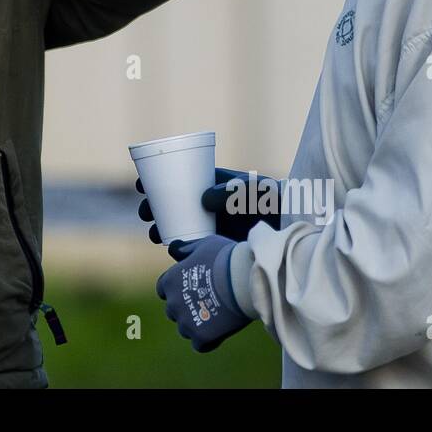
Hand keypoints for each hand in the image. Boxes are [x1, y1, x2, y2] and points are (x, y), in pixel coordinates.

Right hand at [136, 168, 280, 243]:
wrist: (291, 234)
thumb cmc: (276, 205)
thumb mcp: (254, 191)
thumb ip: (231, 191)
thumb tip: (203, 200)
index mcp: (214, 184)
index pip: (180, 179)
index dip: (157, 180)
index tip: (140, 184)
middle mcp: (209, 205)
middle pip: (173, 204)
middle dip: (153, 208)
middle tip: (144, 213)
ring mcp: (212, 226)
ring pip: (178, 226)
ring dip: (161, 229)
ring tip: (154, 235)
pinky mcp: (215, 246)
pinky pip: (191, 248)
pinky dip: (179, 250)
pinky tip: (173, 252)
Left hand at [156, 234, 249, 352]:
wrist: (244, 279)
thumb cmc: (225, 258)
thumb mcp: (203, 245)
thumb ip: (186, 249)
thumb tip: (174, 249)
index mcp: (169, 281)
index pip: (164, 290)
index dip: (177, 290)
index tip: (193, 289)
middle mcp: (172, 303)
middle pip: (174, 311)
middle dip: (187, 308)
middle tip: (208, 301)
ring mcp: (185, 322)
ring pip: (186, 329)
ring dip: (198, 325)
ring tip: (218, 316)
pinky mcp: (202, 337)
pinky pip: (200, 344)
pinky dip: (209, 340)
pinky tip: (222, 330)